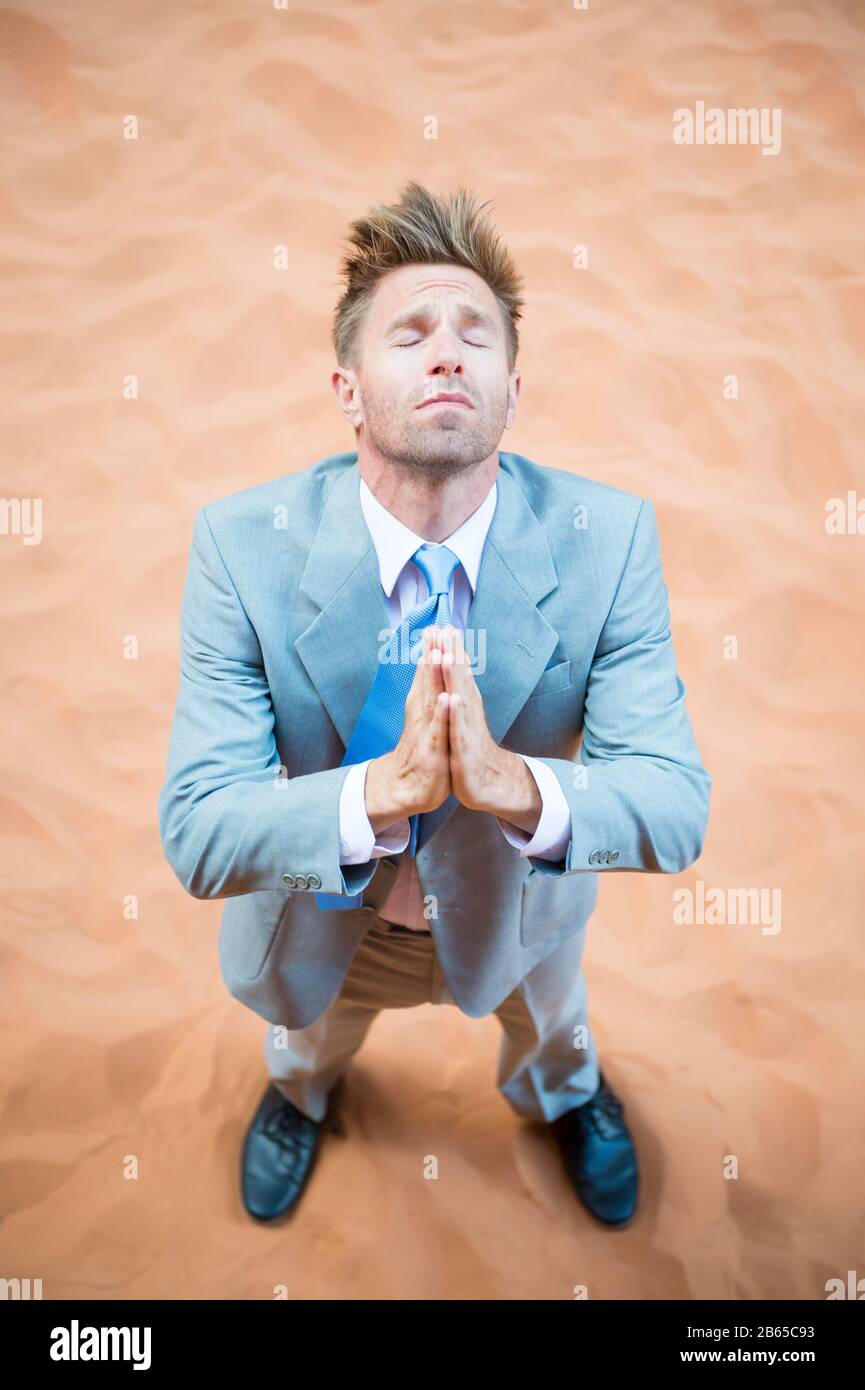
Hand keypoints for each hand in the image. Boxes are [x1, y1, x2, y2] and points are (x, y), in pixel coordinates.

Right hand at [364, 627, 451, 831]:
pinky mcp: (433, 751)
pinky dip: (442, 714)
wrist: (408, 789)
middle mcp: (423, 715)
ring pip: (431, 699)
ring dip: (433, 677)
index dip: (433, 651)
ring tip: (437, 653)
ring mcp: (427, 732)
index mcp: (425, 707)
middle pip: (428, 680)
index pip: (428, 675)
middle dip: (432, 654)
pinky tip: (447, 699)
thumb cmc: (422, 753)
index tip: (438, 626)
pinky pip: (438, 730)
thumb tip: (431, 674)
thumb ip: (429, 697)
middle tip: (435, 628)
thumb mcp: (428, 723)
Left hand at [436, 625, 542, 832]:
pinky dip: (455, 713)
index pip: (457, 674)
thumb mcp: (462, 721)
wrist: (485, 783)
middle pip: (460, 678)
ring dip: (454, 676)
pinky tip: (452, 699)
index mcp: (464, 705)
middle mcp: (468, 712)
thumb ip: (459, 697)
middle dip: (453, 653)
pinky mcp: (463, 749)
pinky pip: (458, 729)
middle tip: (447, 628)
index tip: (445, 626)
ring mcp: (466, 730)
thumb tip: (454, 676)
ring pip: (459, 697)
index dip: (452, 651)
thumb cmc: (470, 751)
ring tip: (447, 654)